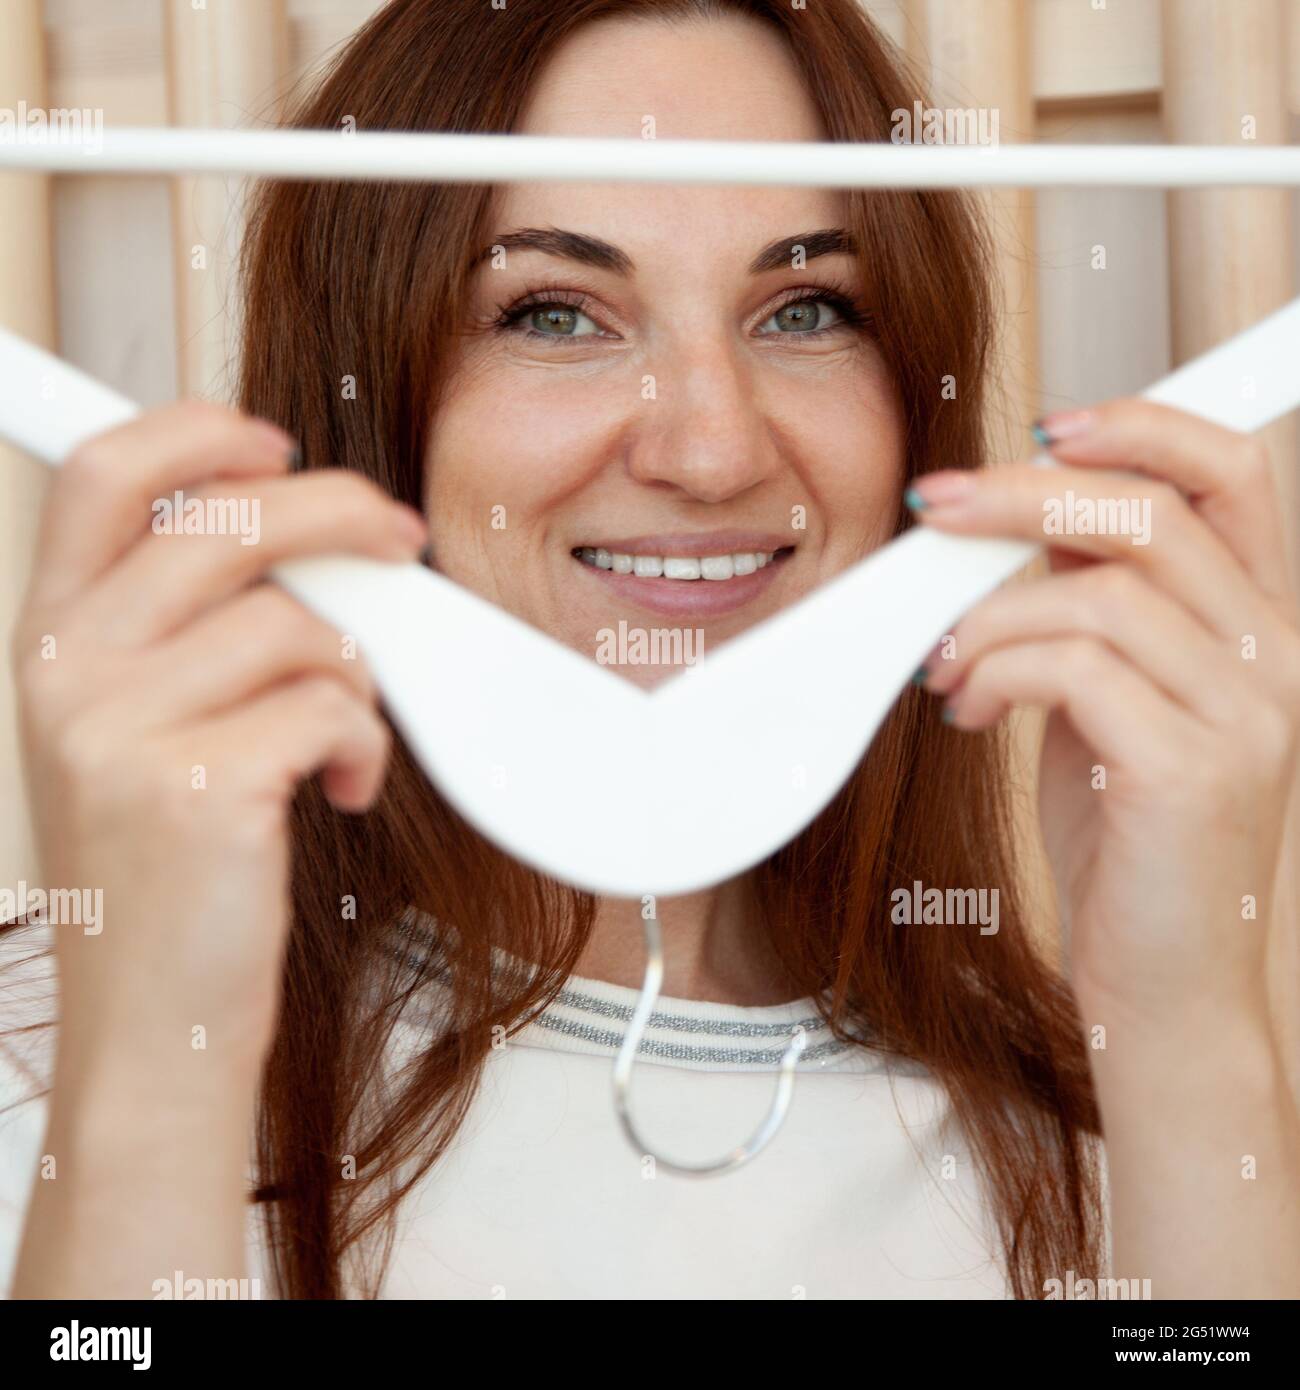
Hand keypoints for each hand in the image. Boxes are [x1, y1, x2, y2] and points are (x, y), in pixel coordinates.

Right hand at [12, 403, 426, 1087]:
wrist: (150, 1027)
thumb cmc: (164, 878)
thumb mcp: (137, 735)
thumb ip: (189, 632)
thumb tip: (307, 545)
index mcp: (52, 642)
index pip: (102, 478)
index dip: (191, 434)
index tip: (266, 441)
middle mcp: (69, 673)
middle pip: (227, 521)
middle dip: (339, 511)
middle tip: (396, 539)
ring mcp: (122, 731)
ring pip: (298, 626)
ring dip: (354, 674)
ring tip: (340, 734)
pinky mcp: (198, 788)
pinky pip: (333, 706)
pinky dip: (365, 743)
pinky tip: (341, 789)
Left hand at [909, 400, 1298, 1032]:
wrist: (1164, 985)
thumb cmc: (1130, 842)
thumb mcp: (1112, 701)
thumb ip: (1093, 612)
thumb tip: (1023, 526)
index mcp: (1259, 626)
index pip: (1231, 475)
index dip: (1142, 428)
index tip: (1045, 427)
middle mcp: (1275, 657)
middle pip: (1152, 512)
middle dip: (1024, 494)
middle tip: (936, 508)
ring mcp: (1248, 715)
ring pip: (1100, 593)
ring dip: (986, 616)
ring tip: (944, 666)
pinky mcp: (1194, 771)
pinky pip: (1073, 669)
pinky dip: (994, 673)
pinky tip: (966, 710)